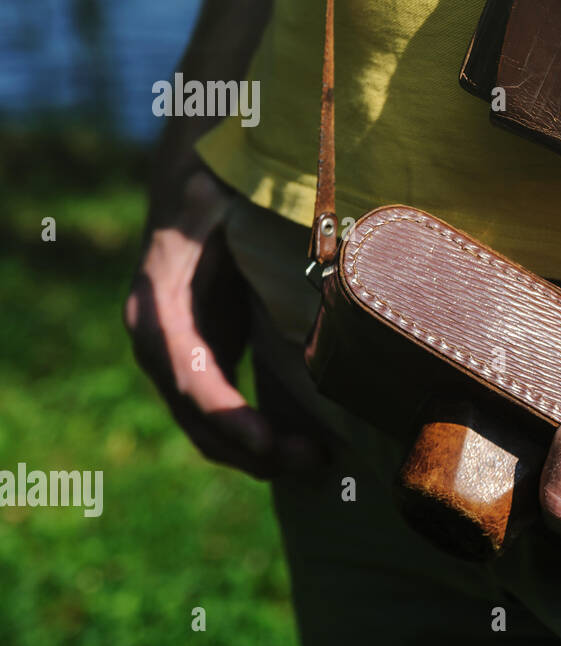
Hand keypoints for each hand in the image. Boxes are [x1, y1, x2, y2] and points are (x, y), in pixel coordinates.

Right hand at [123, 167, 324, 477]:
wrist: (191, 183)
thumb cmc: (218, 186)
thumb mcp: (230, 197)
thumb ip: (257, 220)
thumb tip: (320, 230)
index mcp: (160, 302)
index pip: (190, 376)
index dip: (228, 416)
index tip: (269, 445)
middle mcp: (156, 335)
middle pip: (197, 414)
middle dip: (253, 447)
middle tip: (316, 462)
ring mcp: (172, 351)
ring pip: (205, 422)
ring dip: (256, 451)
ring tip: (315, 462)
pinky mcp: (198, 356)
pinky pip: (217, 410)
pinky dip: (252, 435)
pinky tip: (296, 448)